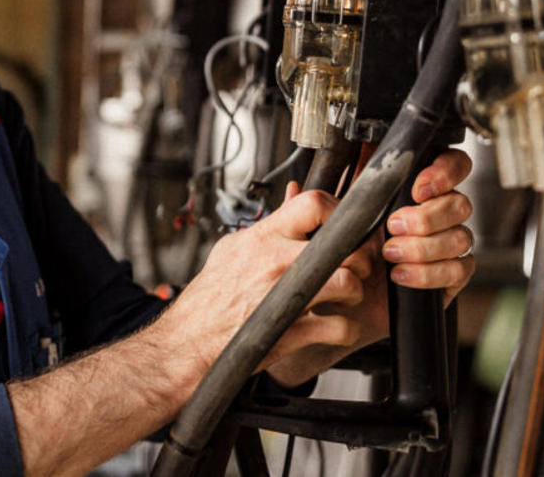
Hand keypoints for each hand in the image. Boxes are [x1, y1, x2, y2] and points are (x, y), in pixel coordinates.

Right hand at [154, 188, 372, 381]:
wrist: (186, 343)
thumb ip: (265, 227)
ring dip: (355, 292)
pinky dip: (344, 329)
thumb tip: (290, 200)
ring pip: (348, 283)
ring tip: (345, 297)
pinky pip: (339, 326)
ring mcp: (284, 297)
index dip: (337, 212)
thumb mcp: (230, 251)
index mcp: (261, 238)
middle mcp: (274, 262)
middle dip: (358, 256)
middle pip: (342, 244)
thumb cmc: (207, 302)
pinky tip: (332, 326)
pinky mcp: (291, 332)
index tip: (344, 226)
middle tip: (354, 265)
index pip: (312, 203)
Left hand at [266, 148, 475, 385]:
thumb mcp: (327, 228)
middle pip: (459, 203)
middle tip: (394, 226)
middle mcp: (435, 216)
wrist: (344, 304)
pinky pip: (460, 270)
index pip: (449, 166)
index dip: (444, 171)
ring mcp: (446, 246)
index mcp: (411, 192)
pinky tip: (400, 277)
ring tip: (390, 254)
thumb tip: (295, 186)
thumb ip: (315, 204)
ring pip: (461, 236)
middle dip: (428, 215)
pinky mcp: (450, 277)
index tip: (417, 187)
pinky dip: (429, 273)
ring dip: (424, 246)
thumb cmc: (342, 257)